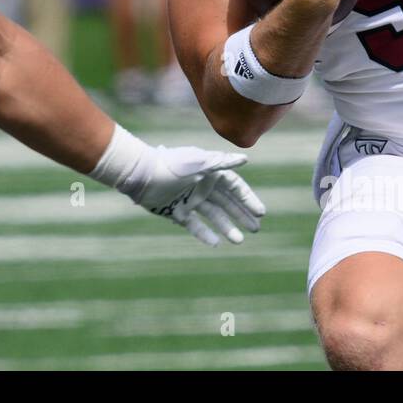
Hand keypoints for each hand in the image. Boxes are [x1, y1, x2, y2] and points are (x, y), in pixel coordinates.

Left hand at [120, 144, 266, 246]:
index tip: (260, 213)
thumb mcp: (199, 162)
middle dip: (242, 214)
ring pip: (214, 216)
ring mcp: (191, 200)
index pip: (235, 188)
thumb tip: (245, 159)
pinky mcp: (177, 212)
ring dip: (227, 227)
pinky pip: (195, 226)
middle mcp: (202, 186)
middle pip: (227, 203)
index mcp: (210, 173)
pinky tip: (216, 243)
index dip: (248, 199)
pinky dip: (205, 234)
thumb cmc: (172, 164)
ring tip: (239, 240)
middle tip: (256, 228)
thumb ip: (221, 162)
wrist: (142, 174)